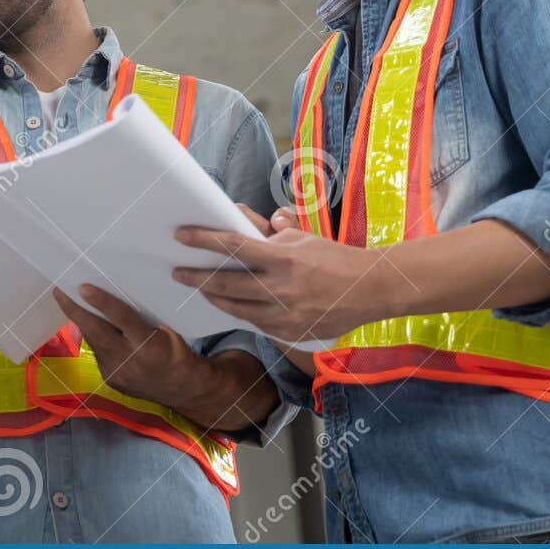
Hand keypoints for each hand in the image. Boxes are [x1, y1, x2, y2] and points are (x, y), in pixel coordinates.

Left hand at [53, 284, 209, 410]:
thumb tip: (115, 300)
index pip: (122, 319)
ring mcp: (117, 373)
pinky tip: (88, 325)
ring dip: (81, 322)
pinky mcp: (110, 379)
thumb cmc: (177, 353)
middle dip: (75, 310)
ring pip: (94, 342)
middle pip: (97, 331)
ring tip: (68, 302)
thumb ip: (142, 320)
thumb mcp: (168, 332)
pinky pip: (98, 353)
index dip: (102, 303)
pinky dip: (94, 338)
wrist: (181, 390)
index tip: (83, 287)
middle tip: (59, 291)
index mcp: (149, 346)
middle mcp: (129, 360)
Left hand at [171, 222, 381, 341]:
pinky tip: (229, 304)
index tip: (181, 235)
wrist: (371, 289)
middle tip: (179, 272)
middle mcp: (282, 289)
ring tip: (201, 288)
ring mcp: (285, 315)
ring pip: (236, 308)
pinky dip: (240, 312)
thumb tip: (237, 216)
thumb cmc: (333, 258)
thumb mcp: (300, 237)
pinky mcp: (290, 332)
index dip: (203, 240)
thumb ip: (267, 231)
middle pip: (226, 284)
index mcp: (284, 259)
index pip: (233, 246)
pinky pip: (255, 323)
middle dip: (196, 277)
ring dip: (214, 297)